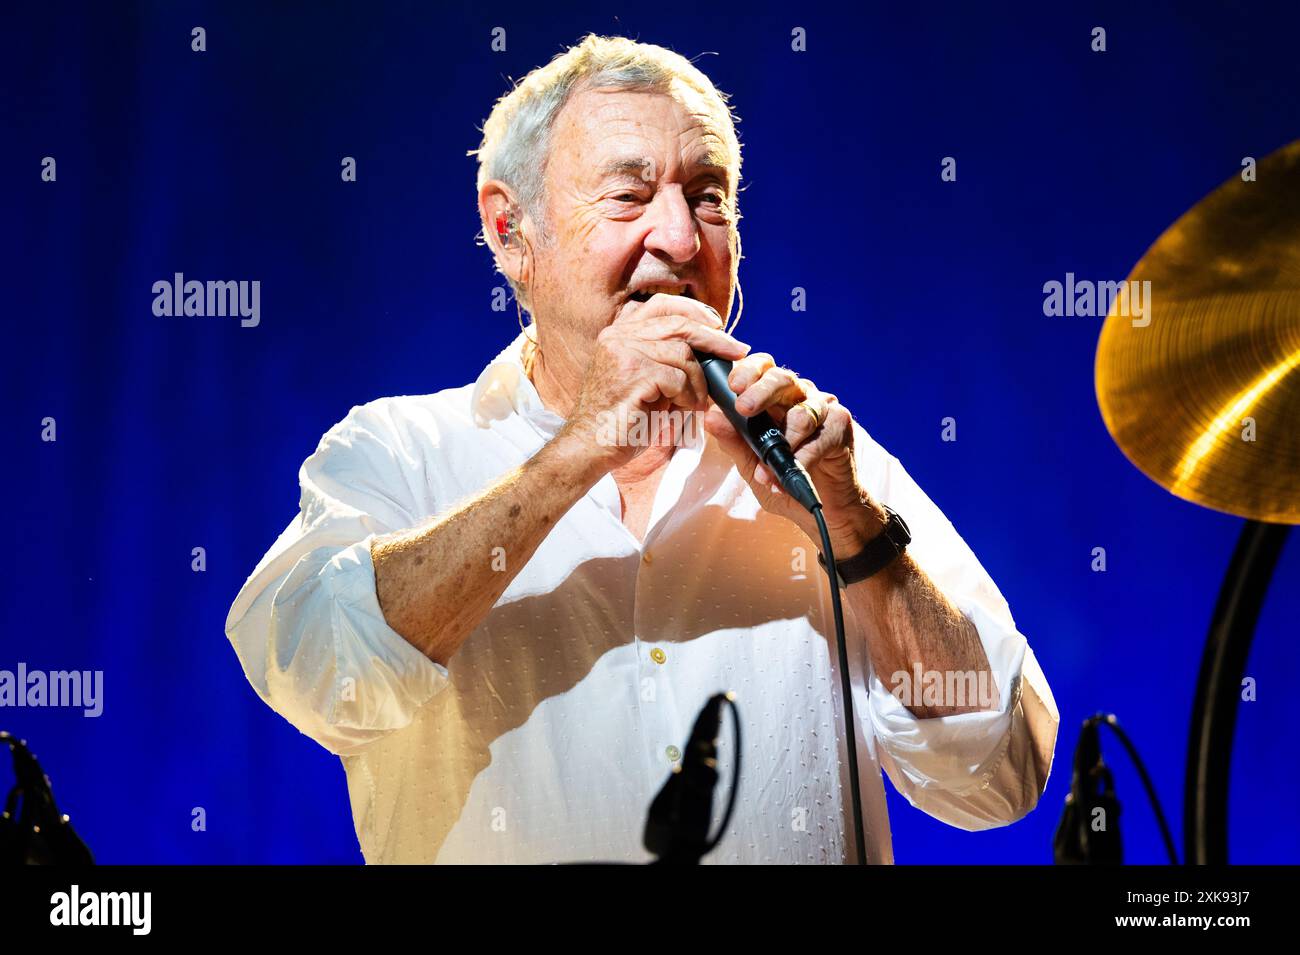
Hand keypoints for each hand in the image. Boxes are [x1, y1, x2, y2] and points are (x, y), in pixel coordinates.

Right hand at [563, 294, 750, 470]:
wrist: (588, 447)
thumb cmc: (619, 419)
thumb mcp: (641, 380)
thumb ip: (663, 359)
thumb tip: (707, 349)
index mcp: (618, 334)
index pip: (662, 307)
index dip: (694, 311)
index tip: (717, 325)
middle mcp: (618, 336)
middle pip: (679, 324)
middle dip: (714, 339)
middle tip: (737, 352)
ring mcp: (624, 353)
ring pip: (683, 353)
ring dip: (698, 381)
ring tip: (695, 402)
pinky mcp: (633, 374)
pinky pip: (678, 378)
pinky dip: (688, 396)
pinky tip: (684, 410)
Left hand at [701, 353, 887, 555]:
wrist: (821, 511)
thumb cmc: (784, 481)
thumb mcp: (751, 464)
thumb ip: (733, 441)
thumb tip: (711, 417)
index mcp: (774, 397)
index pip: (762, 368)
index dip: (748, 371)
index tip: (732, 386)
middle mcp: (799, 396)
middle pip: (782, 378)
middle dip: (761, 391)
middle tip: (744, 408)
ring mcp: (822, 409)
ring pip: (802, 411)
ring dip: (782, 442)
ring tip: (767, 468)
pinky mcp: (841, 426)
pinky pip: (819, 437)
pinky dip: (802, 458)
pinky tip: (792, 472)